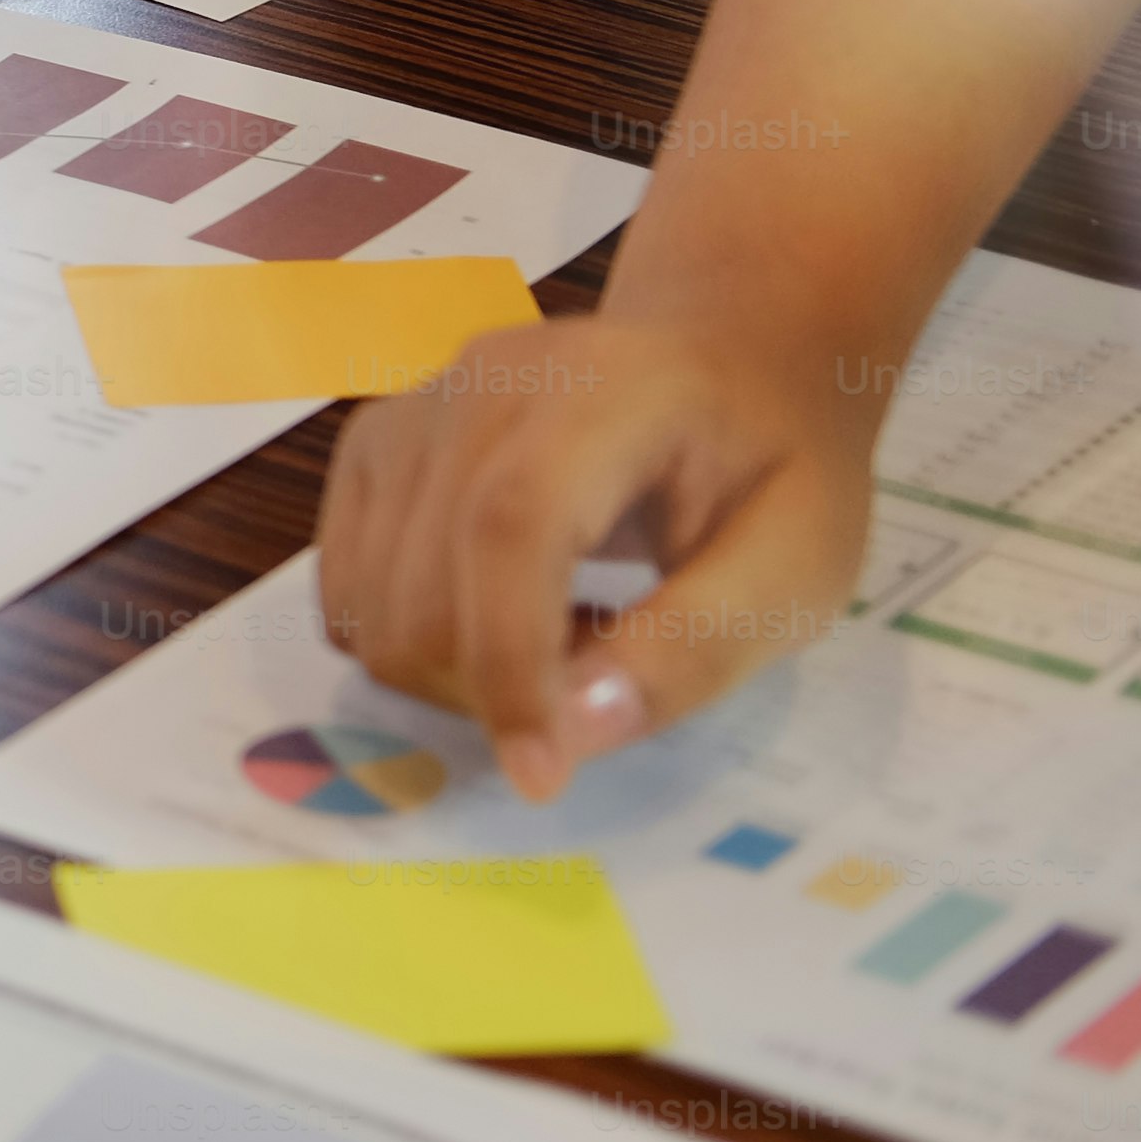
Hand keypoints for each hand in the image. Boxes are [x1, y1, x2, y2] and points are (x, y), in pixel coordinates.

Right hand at [314, 314, 876, 801]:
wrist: (724, 365)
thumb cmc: (775, 470)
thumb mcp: (795, 569)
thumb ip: (693, 648)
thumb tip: (573, 735)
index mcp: (606, 390)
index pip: (512, 526)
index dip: (511, 660)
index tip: (542, 776)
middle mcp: (479, 383)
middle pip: (422, 586)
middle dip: (494, 688)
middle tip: (601, 680)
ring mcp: (410, 411)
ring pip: (370, 604)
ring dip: (455, 670)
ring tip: (564, 634)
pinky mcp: (369, 447)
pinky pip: (345, 589)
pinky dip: (410, 636)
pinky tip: (500, 610)